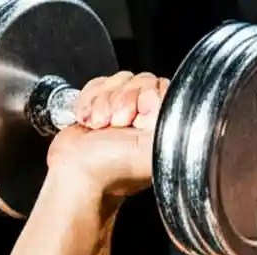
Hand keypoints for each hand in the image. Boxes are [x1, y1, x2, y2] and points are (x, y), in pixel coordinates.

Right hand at [45, 71, 169, 197]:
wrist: (77, 173)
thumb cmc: (111, 169)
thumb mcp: (152, 149)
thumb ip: (174, 129)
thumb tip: (180, 108)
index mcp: (167, 126)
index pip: (164, 87)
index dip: (146, 97)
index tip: (136, 119)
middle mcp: (149, 117)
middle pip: (141, 79)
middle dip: (122, 100)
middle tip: (117, 124)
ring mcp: (125, 109)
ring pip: (119, 79)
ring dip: (103, 101)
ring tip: (102, 126)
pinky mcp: (102, 105)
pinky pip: (98, 83)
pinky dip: (89, 100)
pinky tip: (90, 121)